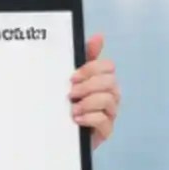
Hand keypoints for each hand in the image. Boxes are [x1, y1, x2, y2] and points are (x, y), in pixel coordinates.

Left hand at [69, 34, 118, 149]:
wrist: (57, 133)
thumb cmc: (67, 103)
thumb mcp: (72, 79)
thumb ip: (85, 57)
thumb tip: (99, 36)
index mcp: (103, 80)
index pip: (108, 66)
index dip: (91, 69)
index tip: (72, 77)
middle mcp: (111, 95)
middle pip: (110, 82)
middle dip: (88, 86)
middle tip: (71, 93)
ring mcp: (110, 113)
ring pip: (109, 100)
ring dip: (88, 102)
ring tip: (72, 109)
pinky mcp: (106, 131)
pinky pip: (105, 120)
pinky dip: (89, 118)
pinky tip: (76, 119)